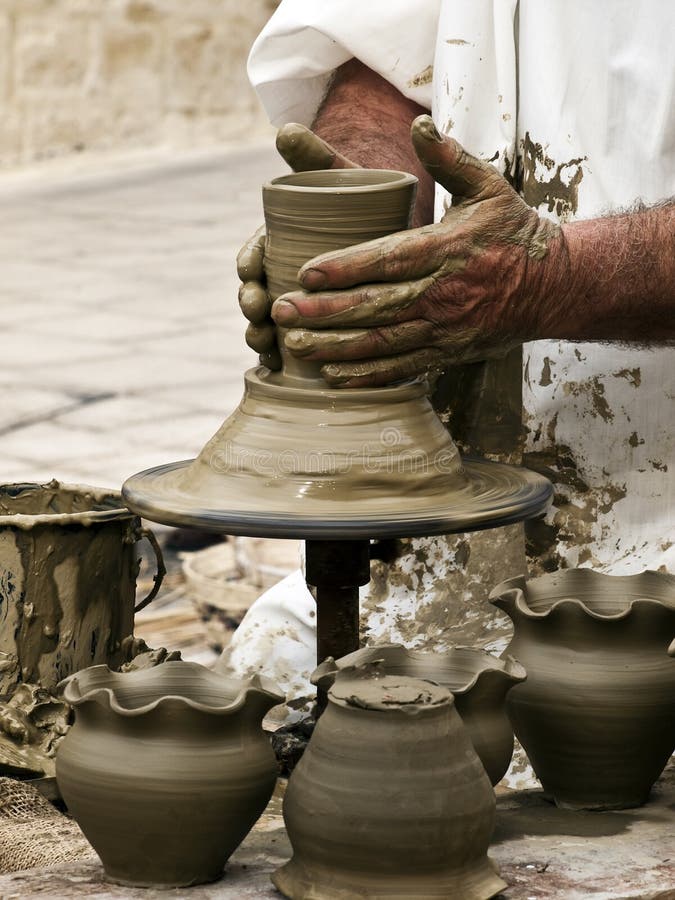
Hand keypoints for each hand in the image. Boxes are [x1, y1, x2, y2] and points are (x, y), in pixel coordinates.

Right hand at [237, 124, 357, 369]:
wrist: (397, 240)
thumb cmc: (369, 208)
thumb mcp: (345, 181)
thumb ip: (318, 157)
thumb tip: (286, 128)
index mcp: (284, 240)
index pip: (256, 252)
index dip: (248, 263)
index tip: (249, 270)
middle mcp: (285, 274)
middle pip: (258, 291)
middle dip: (250, 303)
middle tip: (256, 310)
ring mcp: (298, 304)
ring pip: (268, 324)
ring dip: (258, 335)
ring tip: (262, 343)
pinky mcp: (314, 329)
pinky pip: (288, 349)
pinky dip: (279, 359)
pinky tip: (277, 367)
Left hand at [271, 115, 560, 386]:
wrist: (554, 287)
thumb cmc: (514, 233)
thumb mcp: (489, 187)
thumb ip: (450, 159)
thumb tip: (418, 126)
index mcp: (446, 250)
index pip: (388, 259)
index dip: (345, 268)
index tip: (304, 271)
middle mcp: (442, 294)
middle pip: (374, 307)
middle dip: (323, 312)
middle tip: (281, 312)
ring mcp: (444, 329)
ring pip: (381, 344)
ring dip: (334, 348)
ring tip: (293, 347)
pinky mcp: (447, 354)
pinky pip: (401, 369)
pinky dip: (365, 376)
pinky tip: (331, 376)